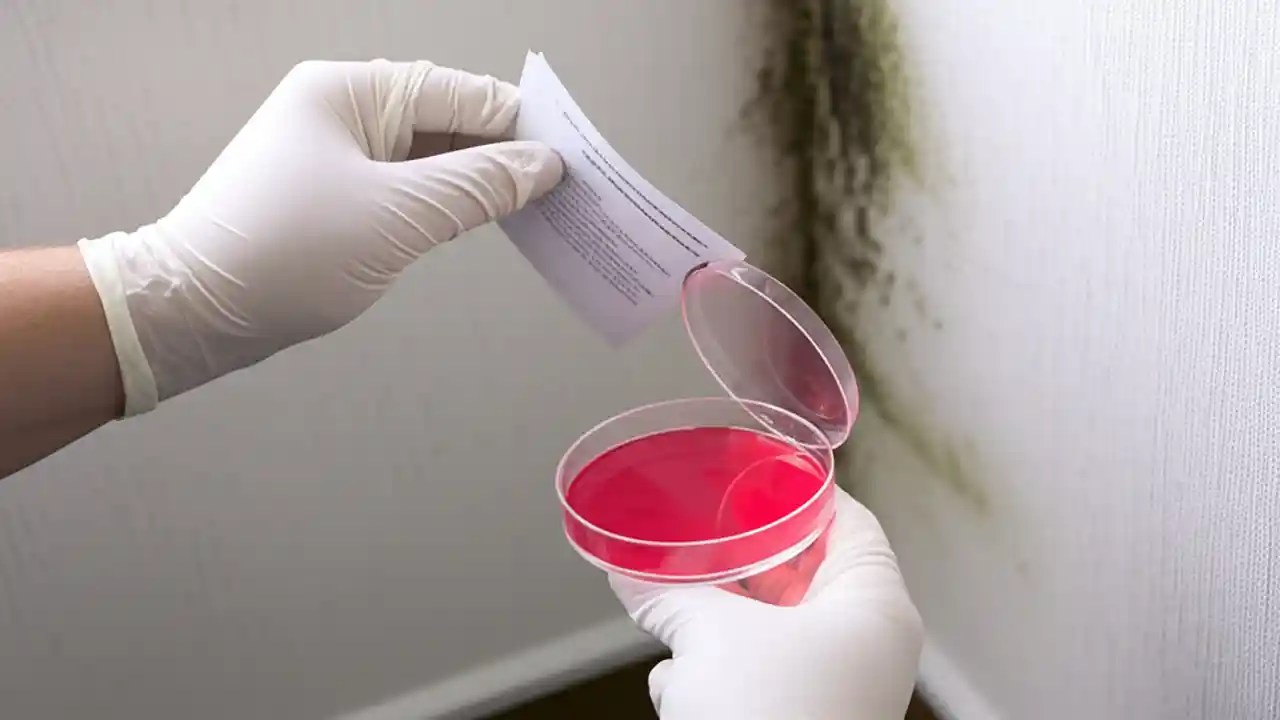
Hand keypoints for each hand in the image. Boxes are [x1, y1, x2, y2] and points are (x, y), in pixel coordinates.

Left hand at [79, 60, 562, 413]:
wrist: (189, 313)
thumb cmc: (282, 256)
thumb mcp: (396, 218)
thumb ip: (477, 187)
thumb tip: (541, 165)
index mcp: (350, 92)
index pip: (460, 95)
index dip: (521, 127)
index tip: (574, 161)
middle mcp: (342, 110)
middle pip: (447, 121)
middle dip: (504, 156)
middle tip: (564, 192)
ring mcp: (335, 153)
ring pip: (429, 157)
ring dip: (477, 183)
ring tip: (534, 211)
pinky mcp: (332, 194)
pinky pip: (405, 187)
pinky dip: (445, 204)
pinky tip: (479, 222)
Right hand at [611, 489, 923, 718]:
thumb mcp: (712, 641)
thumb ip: (670, 593)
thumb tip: (627, 571)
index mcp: (873, 607)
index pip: (846, 519)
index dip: (797, 492)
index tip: (749, 476)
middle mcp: (864, 647)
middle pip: (801, 576)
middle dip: (738, 570)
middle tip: (697, 542)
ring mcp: (835, 690)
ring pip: (770, 633)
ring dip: (716, 632)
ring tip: (680, 625)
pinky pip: (757, 680)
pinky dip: (716, 679)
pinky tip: (683, 692)